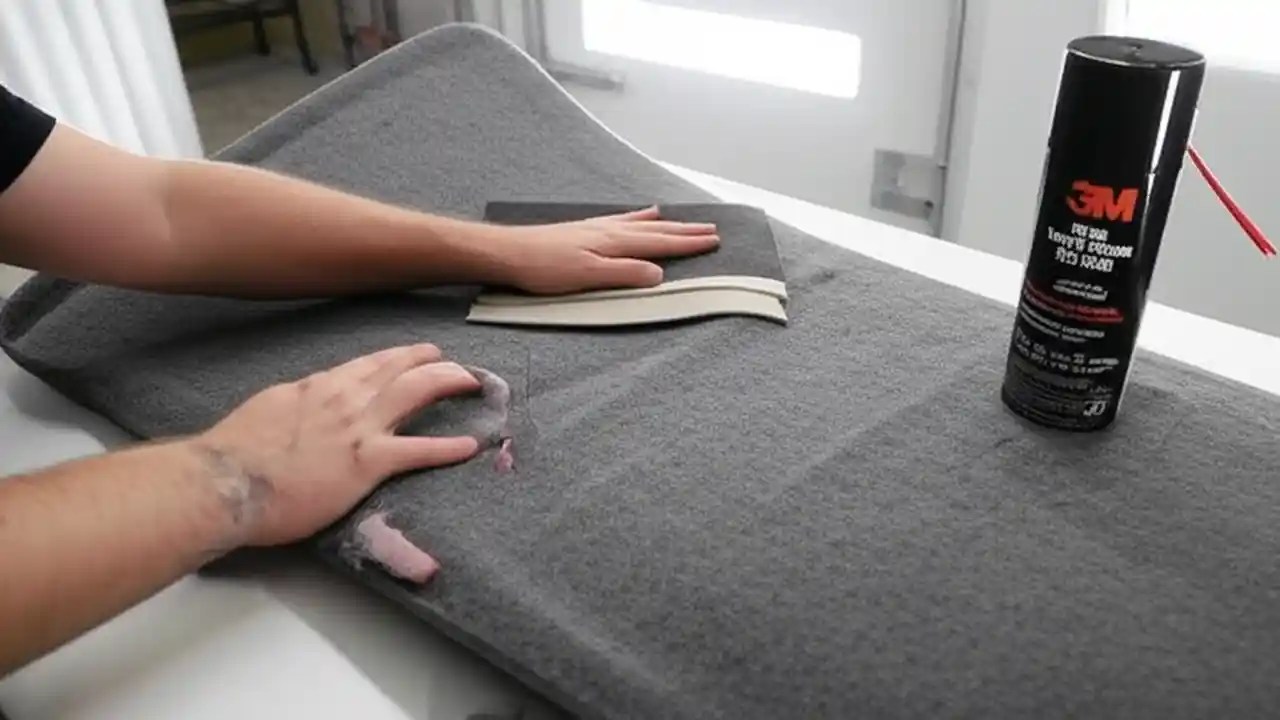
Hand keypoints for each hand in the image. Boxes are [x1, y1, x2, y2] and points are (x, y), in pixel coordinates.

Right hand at [194, 344, 481, 546]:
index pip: (367, 364)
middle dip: (430, 361)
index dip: (395, 358)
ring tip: (473, 382)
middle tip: (451, 362)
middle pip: (399, 369)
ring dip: (449, 383)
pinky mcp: (369, 461)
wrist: (227, 480)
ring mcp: (360, 427)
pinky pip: (420, 450)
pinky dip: (449, 447)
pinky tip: (470, 445)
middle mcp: (345, 397)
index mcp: (318, 385)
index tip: (412, 355)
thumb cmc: (235, 453)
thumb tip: (303, 404)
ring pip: (417, 392)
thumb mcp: (268, 410)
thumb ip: (294, 403)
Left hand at [495, 206, 719, 294]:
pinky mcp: (586, 230)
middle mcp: (611, 230)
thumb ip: (625, 274)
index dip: (688, 244)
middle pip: (657, 231)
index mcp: (615, 243)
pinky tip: (644, 214)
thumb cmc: (545, 268)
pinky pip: (624, 220)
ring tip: (687, 221)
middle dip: (686, 231)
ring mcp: (598, 228)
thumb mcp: (589, 277)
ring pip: (643, 224)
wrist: (510, 252)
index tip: (713, 241)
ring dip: (668, 224)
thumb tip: (659, 274)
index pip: (660, 244)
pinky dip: (640, 217)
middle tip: (712, 230)